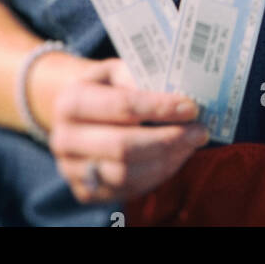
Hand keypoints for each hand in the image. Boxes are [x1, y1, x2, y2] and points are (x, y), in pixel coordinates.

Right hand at [42, 58, 208, 204]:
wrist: (77, 114)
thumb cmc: (106, 87)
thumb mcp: (117, 71)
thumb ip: (141, 77)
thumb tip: (178, 92)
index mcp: (70, 101)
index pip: (122, 107)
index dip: (159, 108)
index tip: (191, 108)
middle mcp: (64, 139)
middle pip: (124, 146)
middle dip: (168, 139)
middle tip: (199, 131)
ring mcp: (72, 170)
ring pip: (127, 174)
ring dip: (167, 160)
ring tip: (191, 144)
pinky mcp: (86, 192)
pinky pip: (128, 190)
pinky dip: (157, 175)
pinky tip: (175, 157)